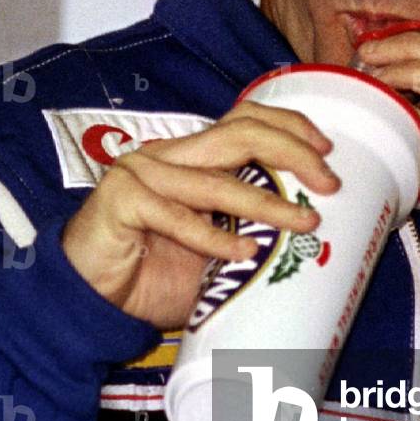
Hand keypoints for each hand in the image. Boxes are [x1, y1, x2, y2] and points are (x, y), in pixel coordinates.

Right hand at [61, 102, 340, 328]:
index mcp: (192, 155)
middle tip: (329, 184)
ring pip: (217, 181)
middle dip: (293, 153)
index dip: (290, 126)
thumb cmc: (156, 274)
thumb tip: (311, 226)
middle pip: (240, 134)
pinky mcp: (122, 200)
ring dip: (267, 203)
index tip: (326, 150)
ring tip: (304, 223)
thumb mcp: (216, 244)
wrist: (90, 301)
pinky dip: (215, 238)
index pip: (245, 118)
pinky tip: (244, 255)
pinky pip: (178, 217)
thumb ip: (249, 226)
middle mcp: (169, 154)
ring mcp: (142, 173)